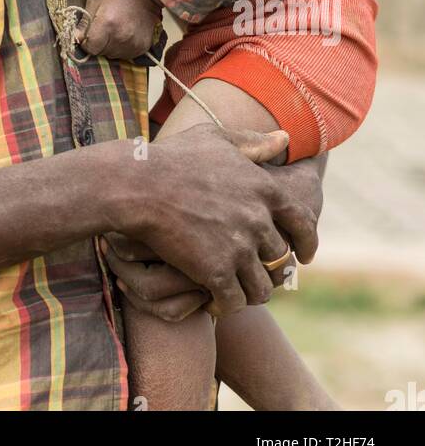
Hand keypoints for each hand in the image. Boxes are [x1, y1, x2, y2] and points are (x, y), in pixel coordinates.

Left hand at [77, 0, 163, 59]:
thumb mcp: (95, 1)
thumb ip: (84, 22)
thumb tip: (76, 38)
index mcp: (106, 24)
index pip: (90, 48)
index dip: (87, 42)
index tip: (90, 34)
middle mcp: (120, 37)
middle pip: (101, 53)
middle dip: (99, 44)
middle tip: (104, 29)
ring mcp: (132, 44)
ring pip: (113, 55)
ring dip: (110, 46)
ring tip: (115, 30)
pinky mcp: (141, 48)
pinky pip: (125, 55)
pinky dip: (122, 48)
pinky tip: (125, 34)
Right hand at [103, 122, 318, 317]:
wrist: (137, 185)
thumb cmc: (173, 158)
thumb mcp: (216, 139)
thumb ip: (254, 142)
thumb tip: (285, 139)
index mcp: (265, 189)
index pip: (304, 223)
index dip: (308, 243)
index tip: (304, 256)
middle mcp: (258, 220)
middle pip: (281, 258)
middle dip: (271, 269)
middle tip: (257, 275)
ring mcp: (238, 248)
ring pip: (262, 287)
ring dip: (251, 292)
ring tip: (237, 292)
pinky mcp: (215, 271)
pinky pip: (235, 301)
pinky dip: (227, 305)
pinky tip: (214, 301)